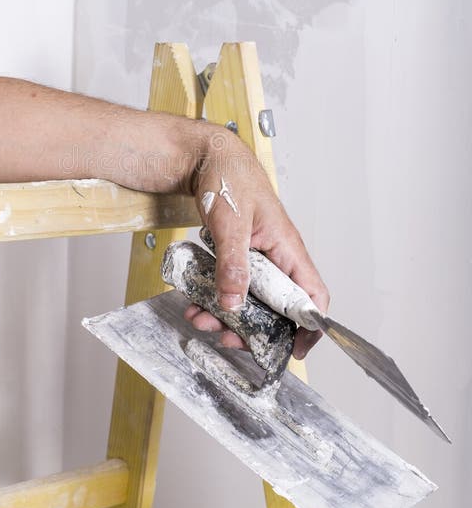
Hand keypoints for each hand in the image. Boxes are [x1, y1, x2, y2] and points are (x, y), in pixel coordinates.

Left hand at [185, 129, 328, 359]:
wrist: (204, 156)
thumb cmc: (227, 177)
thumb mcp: (229, 223)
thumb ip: (234, 263)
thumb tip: (235, 303)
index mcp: (287, 248)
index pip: (312, 296)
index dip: (309, 327)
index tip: (292, 351)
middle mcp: (276, 257)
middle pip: (278, 308)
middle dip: (254, 329)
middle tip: (228, 338)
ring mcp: (256, 258)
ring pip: (250, 301)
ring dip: (227, 317)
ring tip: (200, 320)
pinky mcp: (236, 257)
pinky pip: (231, 287)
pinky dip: (214, 300)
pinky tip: (194, 303)